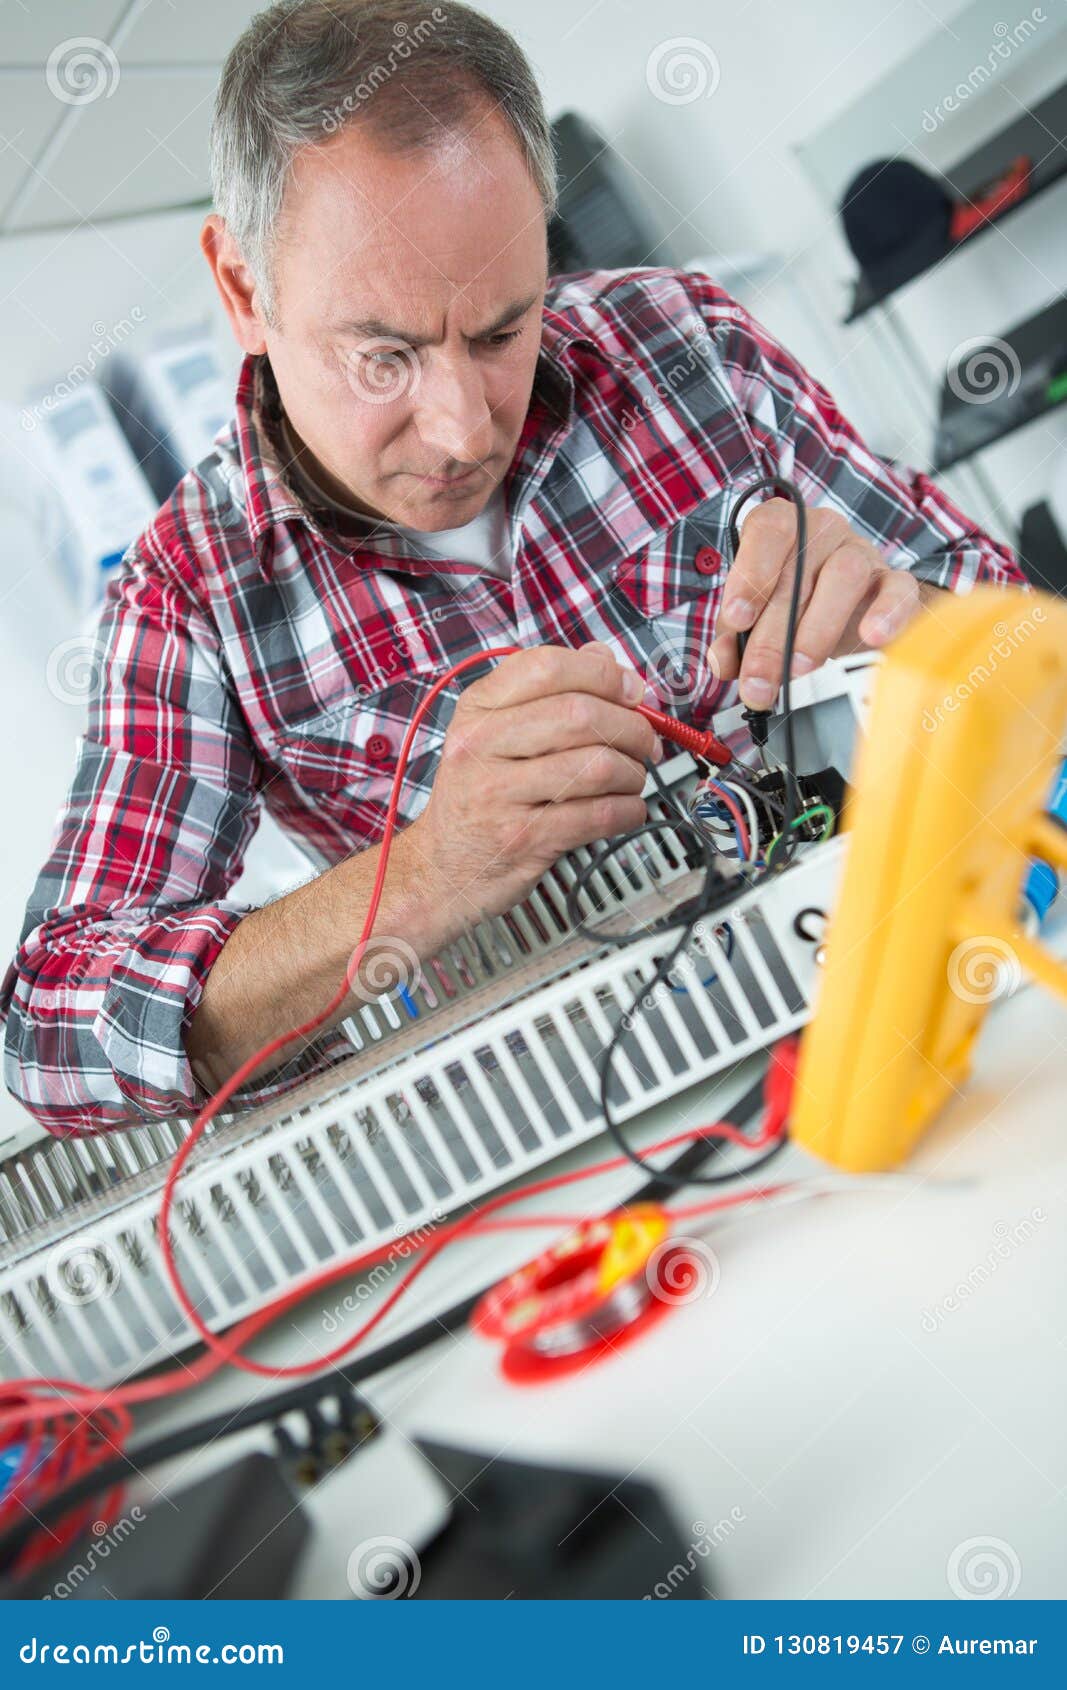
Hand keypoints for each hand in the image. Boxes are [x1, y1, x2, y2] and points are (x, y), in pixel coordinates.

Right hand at [408, 641, 660, 927]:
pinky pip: (600, 815)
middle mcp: (482, 745)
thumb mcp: (494, 732)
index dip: (604, 674)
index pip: (547, 667)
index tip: (631, 692)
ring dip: (633, 773)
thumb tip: (606, 660)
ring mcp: (499, 793)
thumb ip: (549, 691)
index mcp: (478, 709)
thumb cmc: (477, 796)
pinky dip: (630, 810)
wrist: (442, 866)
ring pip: (597, 766)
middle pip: (580, 714)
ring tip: (631, 779)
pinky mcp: (524, 839)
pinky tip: (626, 809)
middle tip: (644, 742)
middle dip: (632, 727)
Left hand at [707, 498, 938, 706]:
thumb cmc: (793, 606)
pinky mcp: (894, 581)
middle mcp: (822, 530)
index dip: (751, 574)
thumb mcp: (754, 620)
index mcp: (781, 527)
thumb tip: (722, 662)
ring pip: (845, 575)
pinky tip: (871, 638)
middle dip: (772, 636)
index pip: (768, 530)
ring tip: (800, 670)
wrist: (851, 610)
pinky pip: (899, 589)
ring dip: (818, 629)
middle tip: (759, 680)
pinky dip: (887, 614)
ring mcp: (861, 552)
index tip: (738, 620)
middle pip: (798, 573)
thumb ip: (734, 638)